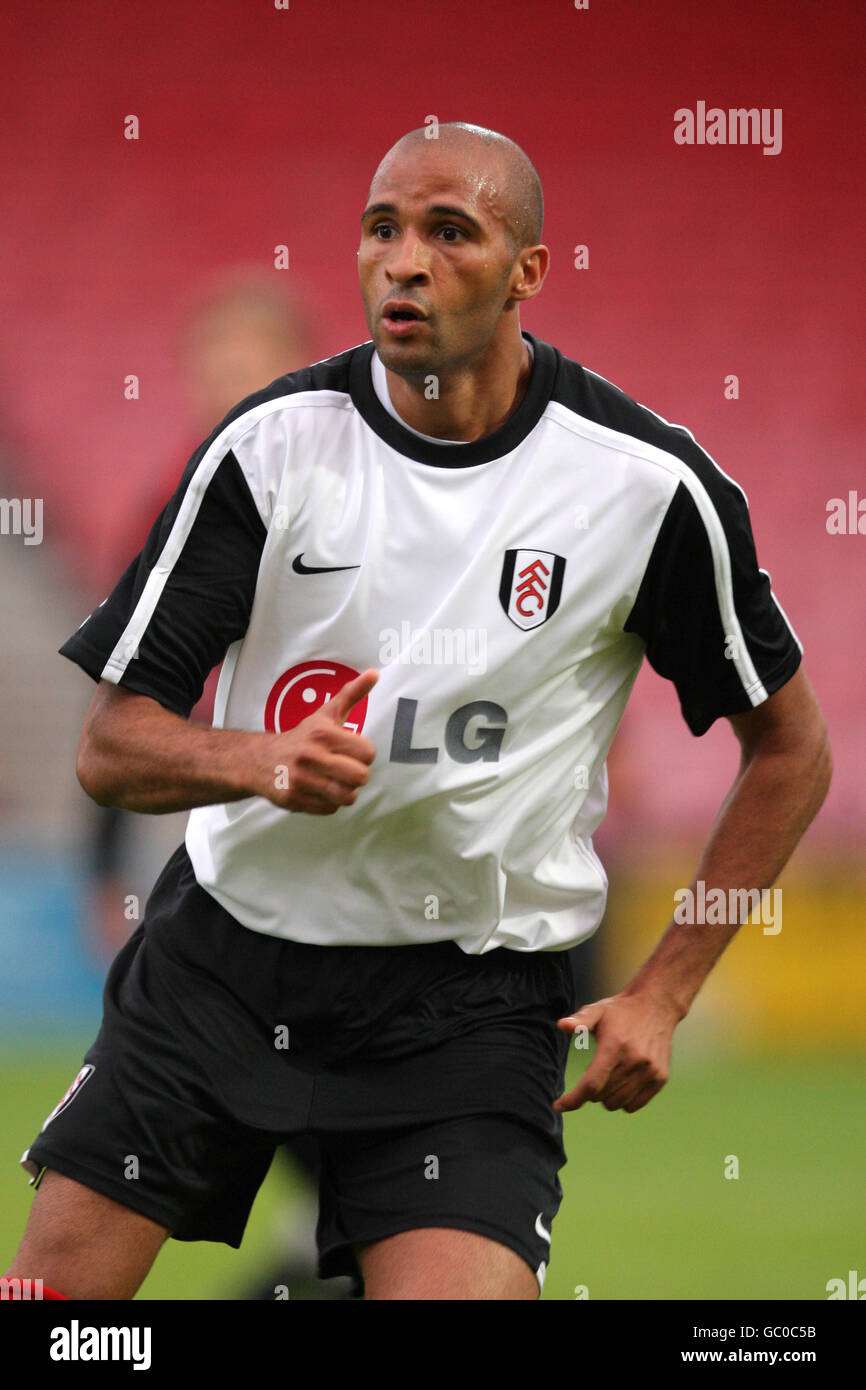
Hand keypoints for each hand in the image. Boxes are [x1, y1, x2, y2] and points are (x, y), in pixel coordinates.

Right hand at [259, 668, 378, 814]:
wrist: (259, 760)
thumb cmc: (301, 737)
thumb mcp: (326, 714)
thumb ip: (352, 694)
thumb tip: (374, 673)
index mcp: (323, 733)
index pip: (368, 752)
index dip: (363, 754)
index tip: (351, 752)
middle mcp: (311, 756)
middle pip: (361, 776)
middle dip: (356, 774)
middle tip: (345, 769)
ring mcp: (302, 780)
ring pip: (347, 796)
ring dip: (345, 791)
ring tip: (334, 781)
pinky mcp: (294, 799)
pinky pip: (330, 809)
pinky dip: (329, 803)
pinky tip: (319, 790)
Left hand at [553, 991, 678, 1114]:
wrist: (657, 1006)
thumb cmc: (621, 1010)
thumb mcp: (598, 1010)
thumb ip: (580, 1020)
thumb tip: (562, 1025)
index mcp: (615, 1045)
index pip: (592, 1084)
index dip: (573, 1099)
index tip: (558, 1106)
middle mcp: (635, 1061)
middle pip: (602, 1096)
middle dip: (590, 1089)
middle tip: (595, 1068)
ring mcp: (650, 1071)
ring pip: (617, 1103)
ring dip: (606, 1096)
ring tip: (609, 1073)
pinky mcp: (660, 1078)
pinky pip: (634, 1106)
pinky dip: (623, 1100)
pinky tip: (622, 1081)